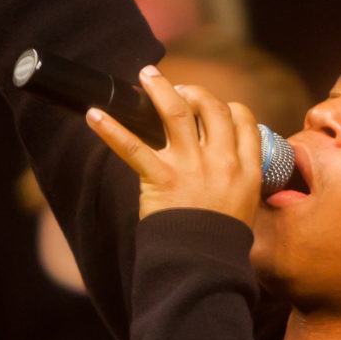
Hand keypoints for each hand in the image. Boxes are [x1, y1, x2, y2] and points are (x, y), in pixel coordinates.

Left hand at [87, 64, 266, 225]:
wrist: (205, 263)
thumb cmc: (222, 239)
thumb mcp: (246, 204)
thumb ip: (240, 178)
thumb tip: (229, 163)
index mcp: (246, 167)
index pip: (243, 120)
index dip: (228, 107)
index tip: (214, 107)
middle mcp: (221, 160)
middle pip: (211, 108)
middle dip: (194, 91)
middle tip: (178, 89)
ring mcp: (191, 166)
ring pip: (177, 113)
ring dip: (160, 89)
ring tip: (148, 76)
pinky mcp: (161, 178)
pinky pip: (132, 146)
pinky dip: (110, 128)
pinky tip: (94, 115)